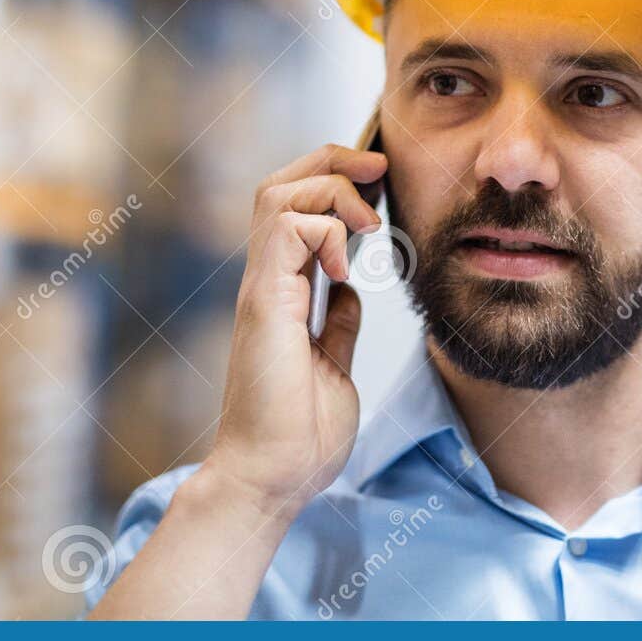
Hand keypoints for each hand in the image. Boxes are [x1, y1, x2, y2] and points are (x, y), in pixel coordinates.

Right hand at [204, 143, 386, 517]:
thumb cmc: (297, 437)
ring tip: (366, 219)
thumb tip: (350, 294)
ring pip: (277, 193)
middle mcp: (268, 282)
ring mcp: (262, 289)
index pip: (297, 209)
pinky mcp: (263, 303)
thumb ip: (338, 326)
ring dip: (329, 188)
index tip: (379, 184)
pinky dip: (323, 228)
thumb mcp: (336, 367)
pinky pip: (286, 229)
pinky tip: (345, 263)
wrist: (272, 480)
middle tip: (377, 166)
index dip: (335, 182)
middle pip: (280, 184)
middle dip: (330, 160)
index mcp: (284, 293)